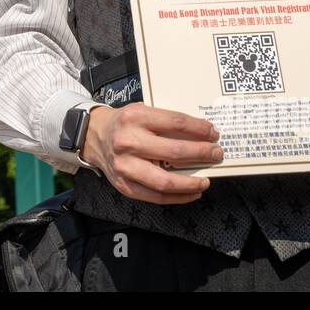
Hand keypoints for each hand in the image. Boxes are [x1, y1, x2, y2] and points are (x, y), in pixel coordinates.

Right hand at [80, 103, 222, 204]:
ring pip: (165, 181)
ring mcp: (125, 166)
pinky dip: (178, 197)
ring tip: (206, 180)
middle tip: (216, 154)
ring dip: (191, 182)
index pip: (176, 122)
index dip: (199, 129)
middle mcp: (128, 142)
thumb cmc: (124, 123)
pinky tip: (191, 192)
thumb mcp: (142, 111)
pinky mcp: (124, 185)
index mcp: (135, 118)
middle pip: (174, 152)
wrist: (93, 136)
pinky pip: (156, 197)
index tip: (213, 133)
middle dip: (202, 154)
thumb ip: (166, 121)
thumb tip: (200, 135)